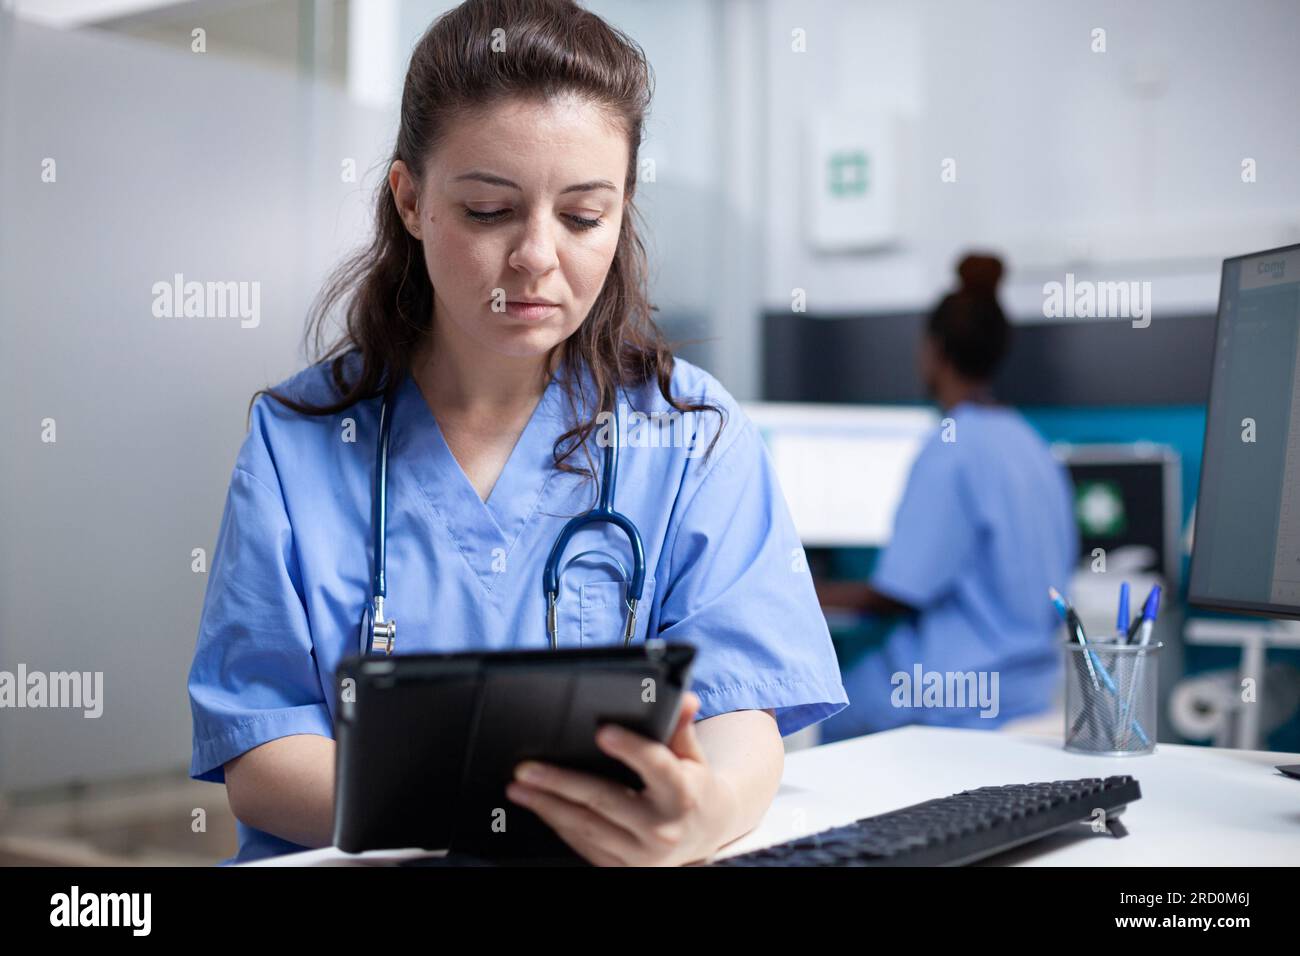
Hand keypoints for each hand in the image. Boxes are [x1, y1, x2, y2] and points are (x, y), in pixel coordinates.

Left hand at [505, 691, 735, 865]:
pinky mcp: (624, 868)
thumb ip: (680, 727)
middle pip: (605, 799)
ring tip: (518, 787)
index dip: (631, 749)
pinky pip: (584, 845)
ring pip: (586, 826)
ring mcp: (641, 854)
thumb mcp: (692, 756)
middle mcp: (661, 828)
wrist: (706, 836)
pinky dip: (559, 825)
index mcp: (682, 794)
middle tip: (527, 768)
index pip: (657, 766)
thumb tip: (684, 697)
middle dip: (560, 782)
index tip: (603, 732)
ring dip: (547, 806)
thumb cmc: (693, 787)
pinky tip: (540, 807)